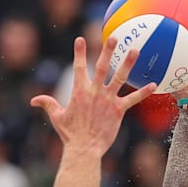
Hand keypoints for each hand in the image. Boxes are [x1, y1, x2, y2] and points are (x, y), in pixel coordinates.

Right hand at [30, 37, 155, 156]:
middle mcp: (94, 92)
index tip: (81, 39)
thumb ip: (47, 104)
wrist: (84, 149)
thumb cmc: (70, 134)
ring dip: (127, 64)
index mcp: (79, 91)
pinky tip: (154, 84)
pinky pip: (133, 99)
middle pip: (102, 67)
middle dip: (107, 51)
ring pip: (119, 78)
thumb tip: (33, 100)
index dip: (79, 52)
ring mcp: (108, 100)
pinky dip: (144, 92)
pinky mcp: (118, 111)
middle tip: (114, 38)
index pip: (78, 67)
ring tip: (135, 50)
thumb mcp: (57, 117)